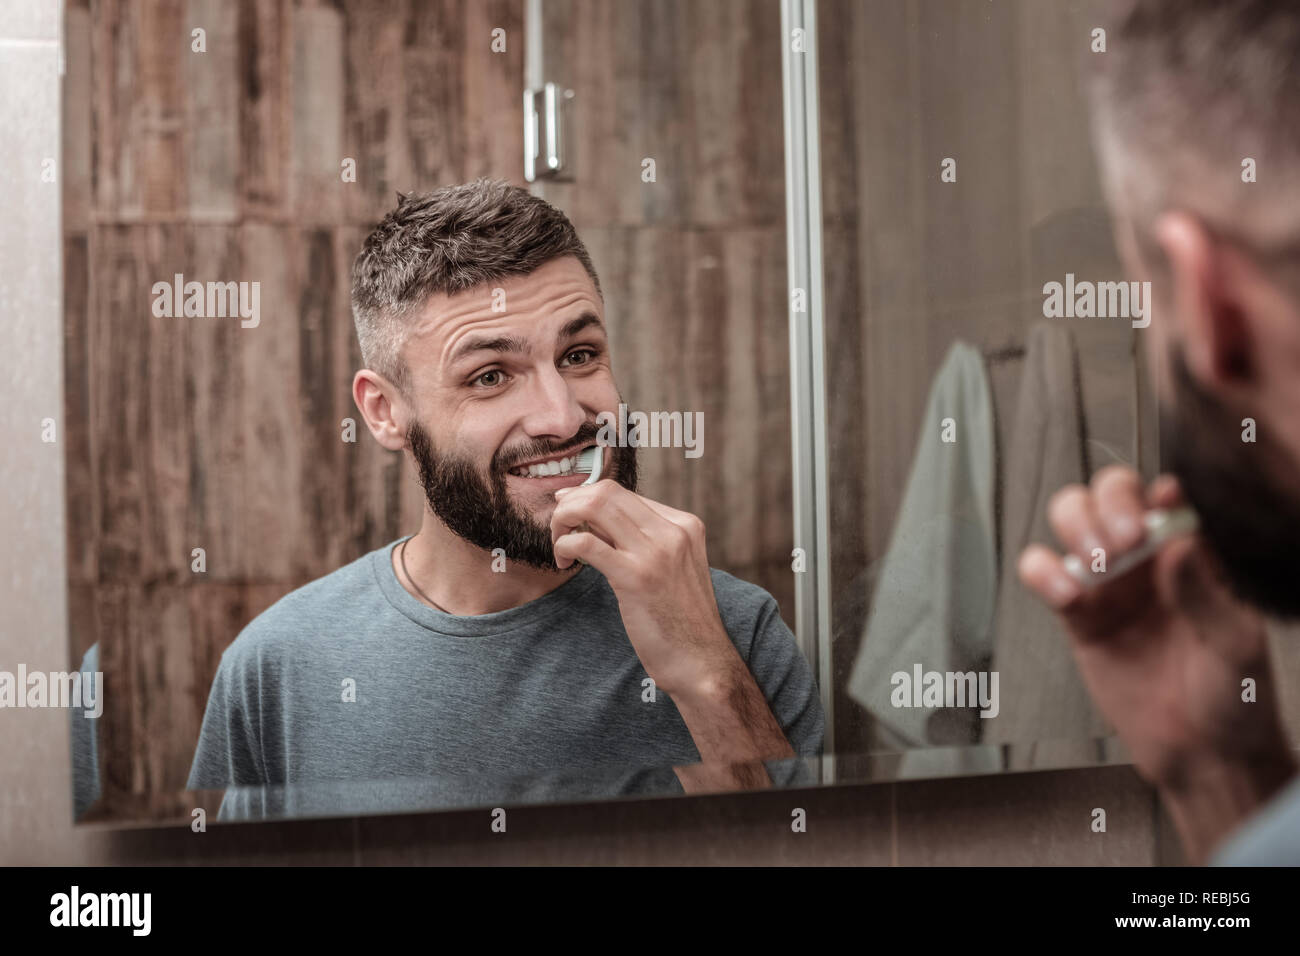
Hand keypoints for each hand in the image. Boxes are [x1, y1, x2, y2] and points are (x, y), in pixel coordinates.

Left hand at [550, 479, 741, 697]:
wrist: (703, 663)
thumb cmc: (682, 622)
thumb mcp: (672, 568)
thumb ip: (642, 542)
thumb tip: (596, 523)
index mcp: (685, 525)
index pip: (624, 493)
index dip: (587, 498)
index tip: (568, 512)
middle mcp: (673, 531)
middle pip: (606, 491)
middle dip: (571, 504)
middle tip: (559, 528)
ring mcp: (656, 552)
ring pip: (593, 506)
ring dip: (564, 521)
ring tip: (560, 546)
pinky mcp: (636, 576)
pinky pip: (585, 542)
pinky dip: (564, 545)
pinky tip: (564, 562)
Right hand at [1017, 465, 1293, 842]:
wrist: (1199, 752)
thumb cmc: (1234, 697)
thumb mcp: (1236, 643)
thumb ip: (1206, 591)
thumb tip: (1178, 544)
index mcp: (1195, 552)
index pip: (1169, 494)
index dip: (1159, 491)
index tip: (1161, 509)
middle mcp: (1148, 556)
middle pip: (1111, 492)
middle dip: (1110, 503)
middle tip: (1123, 538)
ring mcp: (1109, 580)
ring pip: (1072, 517)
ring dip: (1075, 527)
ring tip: (1094, 561)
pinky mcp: (1077, 611)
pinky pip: (1043, 571)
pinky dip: (1043, 572)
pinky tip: (1064, 593)